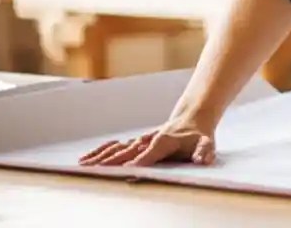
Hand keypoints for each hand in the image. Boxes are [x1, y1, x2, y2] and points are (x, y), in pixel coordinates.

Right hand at [77, 117, 214, 167]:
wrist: (192, 119)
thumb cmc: (199, 136)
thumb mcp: (207, 143)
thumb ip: (204, 151)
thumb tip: (203, 159)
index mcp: (164, 141)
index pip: (149, 154)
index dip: (139, 161)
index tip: (127, 170)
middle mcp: (148, 140)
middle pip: (127, 151)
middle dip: (111, 161)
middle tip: (93, 171)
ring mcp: (140, 140)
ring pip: (117, 148)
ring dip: (100, 157)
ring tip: (83, 166)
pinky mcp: (136, 142)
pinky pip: (115, 147)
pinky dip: (101, 152)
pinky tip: (87, 159)